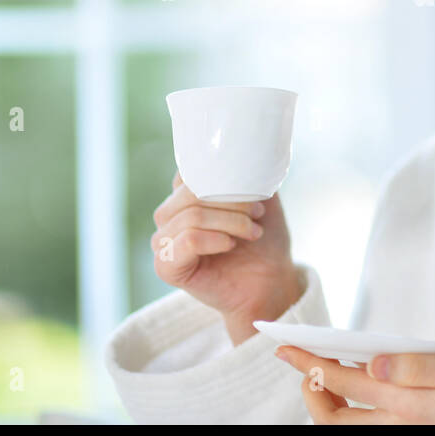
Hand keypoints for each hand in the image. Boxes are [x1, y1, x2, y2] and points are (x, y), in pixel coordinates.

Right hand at [151, 170, 299, 334]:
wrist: (270, 282)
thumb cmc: (264, 240)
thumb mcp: (261, 198)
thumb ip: (247, 175)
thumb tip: (245, 153)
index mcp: (185, 198)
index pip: (189, 172)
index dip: (220, 176)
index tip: (255, 192)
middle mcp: (169, 217)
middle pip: (190, 194)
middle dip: (230, 201)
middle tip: (258, 214)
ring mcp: (164, 242)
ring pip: (191, 216)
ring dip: (229, 222)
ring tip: (252, 232)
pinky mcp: (166, 267)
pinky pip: (185, 241)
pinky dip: (213, 239)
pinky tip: (230, 245)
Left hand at [274, 346, 434, 424]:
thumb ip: (421, 366)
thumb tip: (374, 361)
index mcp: (411, 405)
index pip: (344, 383)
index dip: (310, 362)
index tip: (285, 346)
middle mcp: (402, 427)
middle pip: (334, 417)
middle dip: (309, 386)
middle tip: (296, 359)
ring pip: (349, 428)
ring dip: (327, 402)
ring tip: (322, 373)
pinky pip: (371, 430)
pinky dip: (352, 411)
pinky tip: (358, 391)